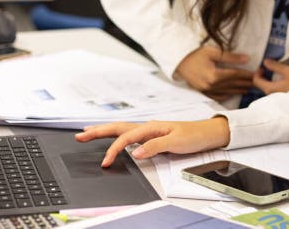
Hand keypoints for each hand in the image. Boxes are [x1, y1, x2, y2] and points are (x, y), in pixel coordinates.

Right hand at [74, 117, 230, 166]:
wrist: (209, 133)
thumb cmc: (194, 135)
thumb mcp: (176, 142)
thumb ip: (154, 146)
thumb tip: (135, 152)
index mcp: (151, 127)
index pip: (126, 138)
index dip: (114, 150)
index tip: (105, 161)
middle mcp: (148, 127)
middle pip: (118, 128)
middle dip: (98, 131)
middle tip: (80, 135)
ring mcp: (150, 130)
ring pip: (122, 129)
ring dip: (105, 131)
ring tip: (89, 132)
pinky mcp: (153, 135)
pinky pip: (130, 134)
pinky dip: (117, 135)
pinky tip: (113, 137)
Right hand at [175, 46, 253, 100]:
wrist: (178, 62)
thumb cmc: (195, 54)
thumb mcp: (213, 51)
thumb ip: (230, 57)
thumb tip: (247, 59)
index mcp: (215, 75)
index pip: (236, 75)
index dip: (249, 74)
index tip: (258, 73)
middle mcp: (212, 85)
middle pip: (234, 84)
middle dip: (247, 82)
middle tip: (259, 81)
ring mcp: (207, 91)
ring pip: (228, 91)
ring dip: (240, 89)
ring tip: (249, 88)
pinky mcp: (203, 92)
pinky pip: (219, 96)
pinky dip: (228, 94)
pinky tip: (234, 92)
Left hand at [253, 59, 288, 94]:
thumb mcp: (287, 71)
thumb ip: (275, 66)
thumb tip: (265, 61)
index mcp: (270, 88)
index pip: (256, 81)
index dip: (257, 72)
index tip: (263, 67)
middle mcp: (270, 94)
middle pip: (259, 85)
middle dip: (261, 75)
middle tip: (266, 68)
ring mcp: (274, 96)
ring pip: (265, 87)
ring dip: (266, 79)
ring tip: (272, 72)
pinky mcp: (279, 97)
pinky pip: (270, 89)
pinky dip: (270, 83)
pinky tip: (276, 79)